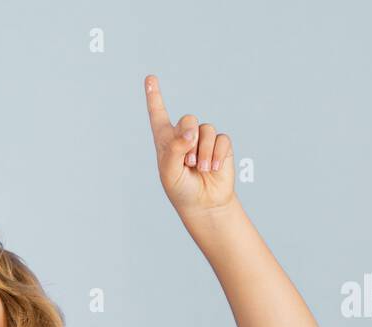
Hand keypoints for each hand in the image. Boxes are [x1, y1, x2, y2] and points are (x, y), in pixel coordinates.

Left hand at [143, 74, 235, 216]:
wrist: (203, 203)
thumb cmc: (181, 188)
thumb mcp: (169, 172)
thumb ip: (175, 149)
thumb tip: (190, 132)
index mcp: (165, 139)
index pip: (158, 113)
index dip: (154, 96)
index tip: (150, 78)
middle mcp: (184, 135)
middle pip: (188, 118)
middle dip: (189, 138)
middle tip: (188, 160)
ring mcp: (203, 138)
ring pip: (206, 130)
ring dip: (203, 152)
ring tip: (199, 169)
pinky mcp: (221, 145)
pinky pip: (222, 140)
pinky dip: (217, 155)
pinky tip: (213, 169)